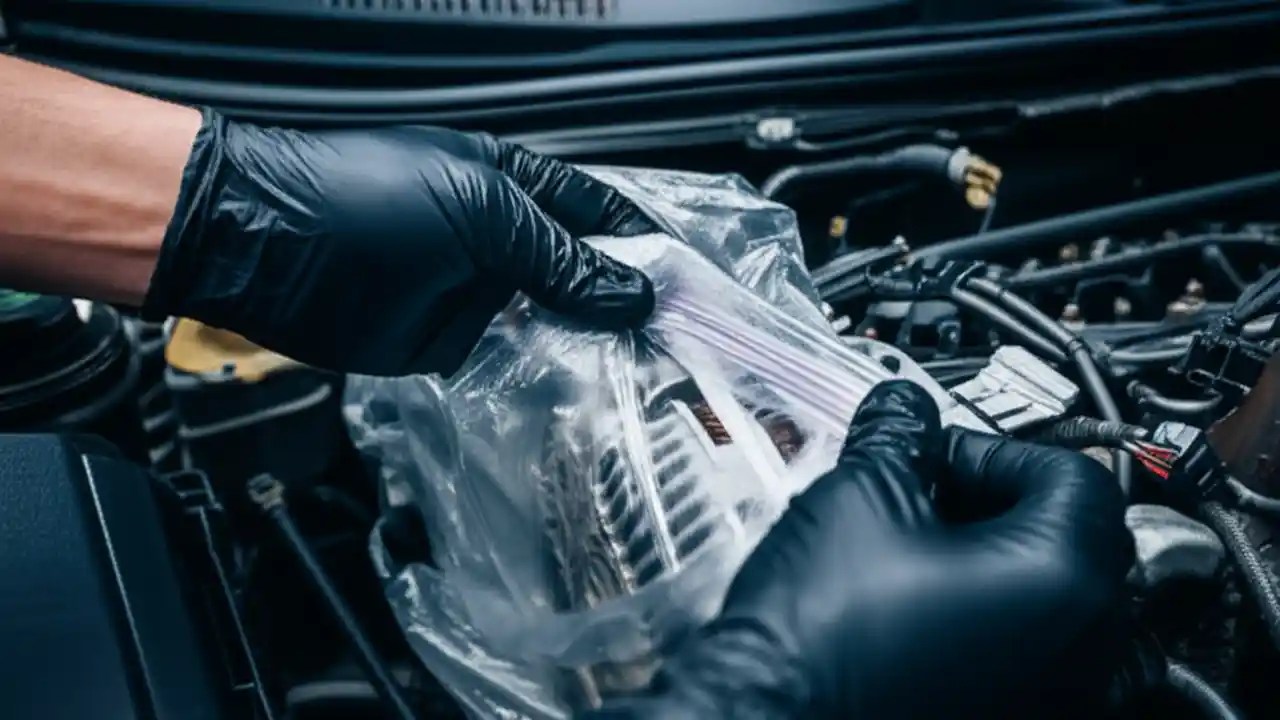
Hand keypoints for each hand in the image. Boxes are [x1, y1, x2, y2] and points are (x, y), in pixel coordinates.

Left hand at [143, 112, 658, 375]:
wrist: (264, 246)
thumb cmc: (359, 198)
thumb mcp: (480, 213)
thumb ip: (561, 258)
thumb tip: (630, 292)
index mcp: (517, 186)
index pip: (605, 218)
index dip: (650, 250)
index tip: (694, 289)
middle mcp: (504, 241)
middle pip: (586, 279)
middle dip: (628, 309)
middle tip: (679, 346)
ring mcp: (479, 293)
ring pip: (555, 326)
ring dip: (592, 349)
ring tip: (642, 377)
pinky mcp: (451, 342)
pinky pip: (512, 363)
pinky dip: (544, 378)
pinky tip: (579, 393)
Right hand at [589, 380, 1133, 719]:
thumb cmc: (818, 641)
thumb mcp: (858, 499)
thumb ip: (899, 437)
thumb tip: (905, 410)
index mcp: (1063, 579)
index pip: (1069, 475)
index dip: (990, 450)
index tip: (935, 456)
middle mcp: (1085, 649)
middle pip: (1078, 537)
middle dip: (999, 503)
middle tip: (926, 497)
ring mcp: (1059, 699)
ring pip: (1068, 608)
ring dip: (1013, 568)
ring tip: (934, 560)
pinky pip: (1048, 668)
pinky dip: (1014, 632)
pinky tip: (947, 620)